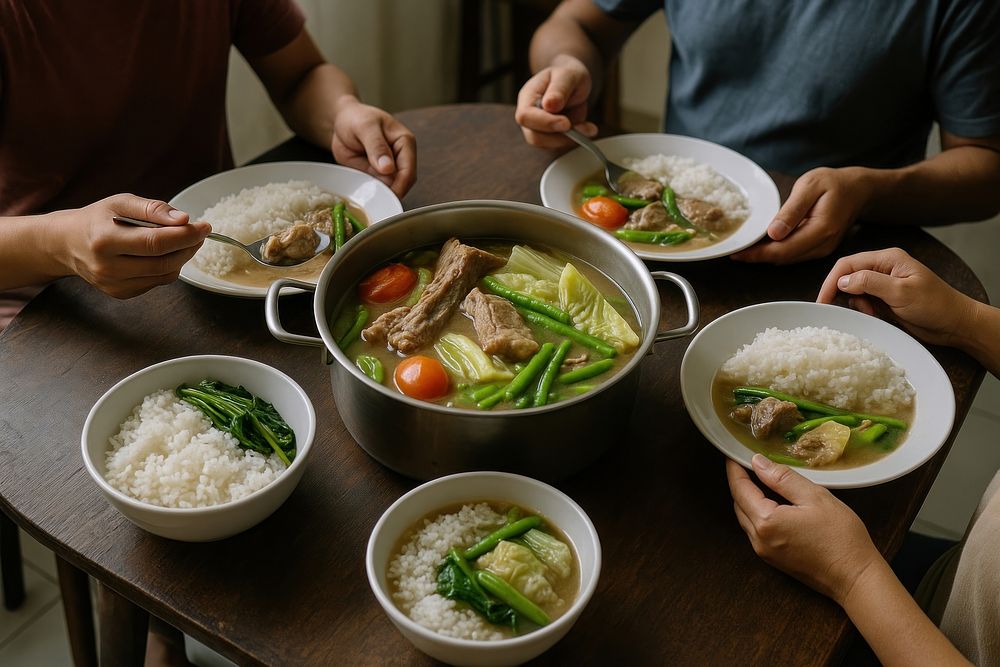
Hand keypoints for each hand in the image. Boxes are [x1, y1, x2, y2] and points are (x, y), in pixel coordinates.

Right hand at [57, 194, 209, 298]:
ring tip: (185, 241)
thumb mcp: (120, 203)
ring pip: (164, 275)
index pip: (155, 243)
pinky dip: (168, 268)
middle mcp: (107, 267)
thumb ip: (152, 208)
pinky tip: (164, 254)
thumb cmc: (97, 219)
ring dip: (182, 258)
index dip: (185, 236)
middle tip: (200, 233)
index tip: (205, 226)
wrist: (67, 244)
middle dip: (189, 247)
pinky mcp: (120, 293)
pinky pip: (157, 283)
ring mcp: (114, 284)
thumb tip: (184, 219)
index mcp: (105, 240)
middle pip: (164, 262)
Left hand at [330, 97, 415, 197]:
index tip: (387, 196)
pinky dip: (372, 193)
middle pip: (404, 182)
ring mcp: (391, 168)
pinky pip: (379, 189)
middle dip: (391, 193)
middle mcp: (401, 157)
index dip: (400, 185)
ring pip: (392, 188)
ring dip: (381, 194)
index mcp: (404, 142)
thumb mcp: (365, 128)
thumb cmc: (355, 119)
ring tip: (369, 197)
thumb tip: (388, 168)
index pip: (408, 169)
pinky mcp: (379, 175)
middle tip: (376, 201)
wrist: (341, 122)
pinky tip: (364, 193)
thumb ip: (376, 146)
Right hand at [515, 55, 597, 148]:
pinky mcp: (549, 137)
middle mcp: (529, 115)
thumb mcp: (568, 76)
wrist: (572, 82)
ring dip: (569, 139)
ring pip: (547, 145)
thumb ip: (559, 89)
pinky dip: (575, 140)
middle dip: (559, 136)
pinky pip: (559, 145)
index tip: (566, 123)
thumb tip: (549, 105)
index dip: (544, 123)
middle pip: (533, 136)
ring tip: (587, 127)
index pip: (525, 116)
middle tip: (582, 128)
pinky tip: (587, 129)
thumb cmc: (568, 76)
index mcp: (527, 96)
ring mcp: (538, 128)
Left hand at [726, 455, 881, 603]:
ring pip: (745, 519)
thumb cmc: (841, 536)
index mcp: (766, 522)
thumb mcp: (815, 497)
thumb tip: (758, 463)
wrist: (856, 578)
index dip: (735, 470)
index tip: (733, 455)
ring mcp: (764, 553)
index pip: (740, 489)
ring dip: (747, 499)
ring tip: (758, 480)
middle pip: (738, 505)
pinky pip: (755, 531)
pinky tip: (770, 504)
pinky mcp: (773, 560)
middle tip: (747, 465)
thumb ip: (783, 479)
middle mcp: (758, 540)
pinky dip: (756, 514)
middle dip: (740, 483)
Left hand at [733, 167, 872, 263]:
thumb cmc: (833, 183)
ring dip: (765, 256)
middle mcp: (822, 245)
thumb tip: (773, 234)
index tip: (736, 253)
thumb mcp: (810, 187)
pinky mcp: (819, 248)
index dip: (757, 254)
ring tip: (743, 248)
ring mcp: (822, 249)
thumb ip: (791, 210)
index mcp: (821, 230)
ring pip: (787, 259)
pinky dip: (776, 252)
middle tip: (733, 252)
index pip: (783, 250)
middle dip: (757, 257)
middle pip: (783, 258)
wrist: (858, 190)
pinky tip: (762, 244)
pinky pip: (793, 254)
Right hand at [816, 247, 977, 346]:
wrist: (955, 324)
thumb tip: (842, 280)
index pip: (849, 264)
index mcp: (888, 259)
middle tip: (838, 310)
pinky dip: (863, 310)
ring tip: (870, 314)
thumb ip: (870, 283)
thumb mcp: (901, 292)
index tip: (823, 300)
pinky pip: (863, 302)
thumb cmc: (935, 305)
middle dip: (842, 293)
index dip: (832, 281)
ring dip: (855, 304)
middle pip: (848, 276)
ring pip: (854, 291)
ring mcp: (884, 284)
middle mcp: (884, 268)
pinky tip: (874, 316)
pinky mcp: (885, 299)